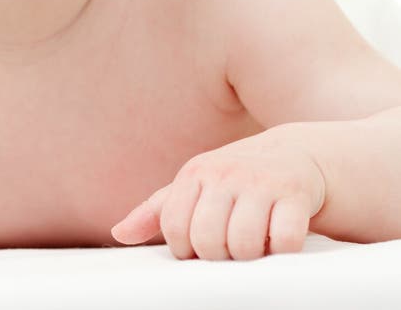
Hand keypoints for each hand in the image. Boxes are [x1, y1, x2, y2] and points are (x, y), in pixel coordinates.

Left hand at [110, 128, 326, 260]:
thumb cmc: (234, 182)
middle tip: (231, 247)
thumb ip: (156, 212)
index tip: (202, 246)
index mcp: (194, 172)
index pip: (175, 228)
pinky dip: (282, 250)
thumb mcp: (194, 188)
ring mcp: (259, 181)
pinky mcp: (294, 193)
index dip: (187, 250)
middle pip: (207, 241)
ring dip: (250, 257)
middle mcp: (224, 173)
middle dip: (219, 257)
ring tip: (255, 243)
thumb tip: (120, 233)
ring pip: (243, 245)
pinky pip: (283, 242)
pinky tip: (280, 238)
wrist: (294, 157)